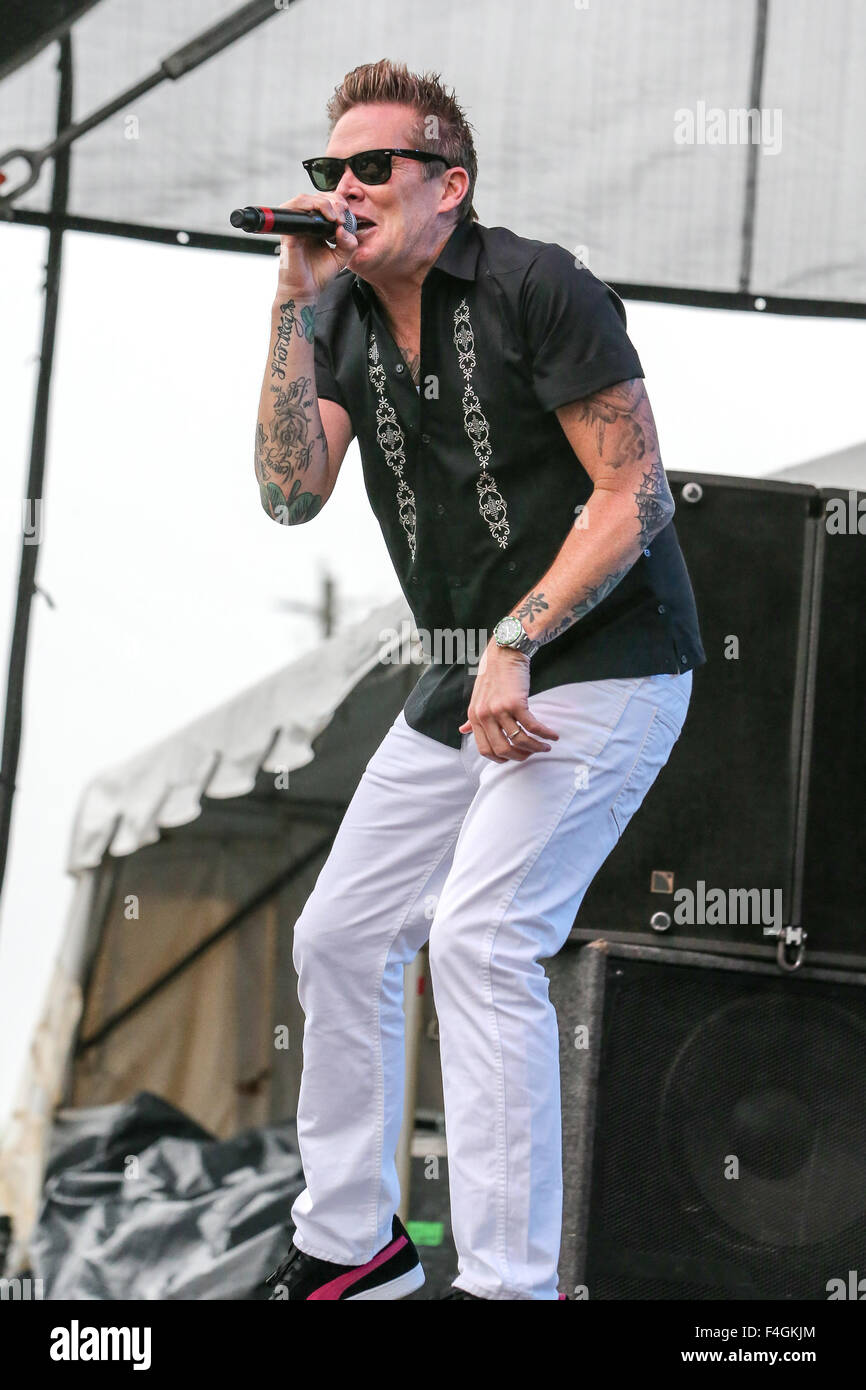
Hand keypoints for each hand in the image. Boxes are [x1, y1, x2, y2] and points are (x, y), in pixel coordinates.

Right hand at [275, 192, 358, 298]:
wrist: (305, 291)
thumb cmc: (317, 276)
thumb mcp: (341, 258)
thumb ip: (348, 243)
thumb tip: (344, 229)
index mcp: (315, 227)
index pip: (324, 202)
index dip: (337, 202)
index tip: (347, 214)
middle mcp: (303, 224)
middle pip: (315, 196)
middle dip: (333, 200)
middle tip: (343, 214)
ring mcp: (295, 227)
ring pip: (304, 199)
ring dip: (323, 203)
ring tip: (336, 217)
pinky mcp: (288, 232)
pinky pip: (294, 210)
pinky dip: (311, 208)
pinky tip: (327, 220)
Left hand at [459, 643, 559, 761]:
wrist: (505, 652)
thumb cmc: (494, 675)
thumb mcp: (478, 698)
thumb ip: (472, 717)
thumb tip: (463, 730)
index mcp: (475, 716)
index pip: (485, 749)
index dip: (501, 758)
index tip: (513, 757)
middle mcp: (484, 715)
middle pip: (502, 750)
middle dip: (520, 756)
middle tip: (531, 754)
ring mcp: (499, 710)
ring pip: (520, 740)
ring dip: (536, 748)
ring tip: (545, 747)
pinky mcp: (516, 703)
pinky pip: (532, 727)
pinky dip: (545, 734)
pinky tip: (552, 736)